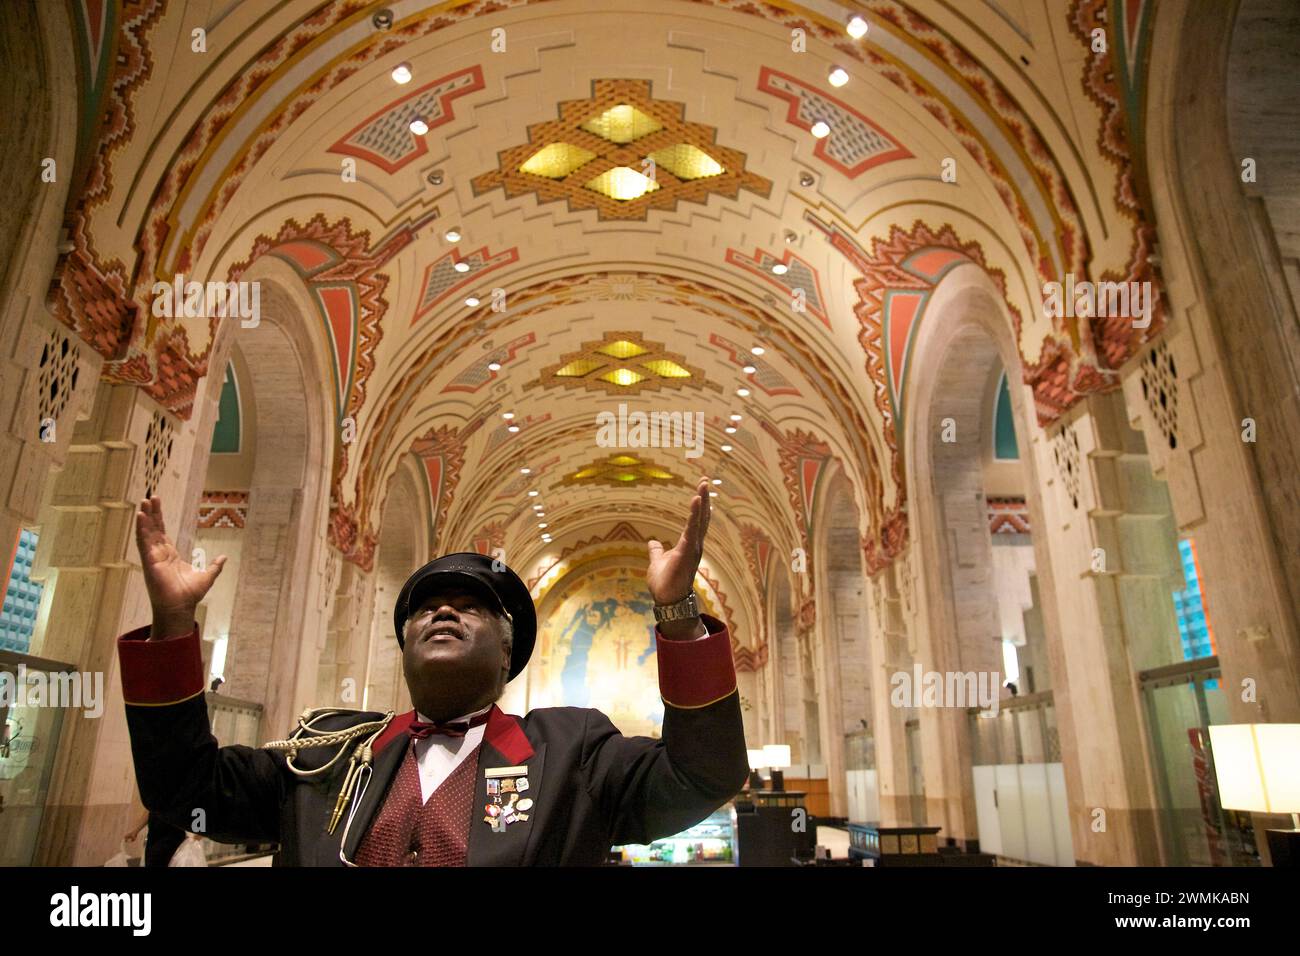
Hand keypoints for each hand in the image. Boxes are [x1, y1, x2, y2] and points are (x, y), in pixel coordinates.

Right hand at [135, 496, 225, 637]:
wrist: (181, 607)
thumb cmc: (189, 595)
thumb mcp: (207, 576)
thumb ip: (214, 566)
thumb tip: (223, 558)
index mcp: (170, 555)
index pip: (162, 531)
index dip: (159, 518)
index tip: (156, 504)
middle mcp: (159, 554)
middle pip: (153, 529)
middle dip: (151, 513)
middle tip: (149, 497)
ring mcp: (153, 557)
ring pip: (146, 533)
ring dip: (144, 518)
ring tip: (143, 502)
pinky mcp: (149, 562)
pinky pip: (144, 543)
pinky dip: (141, 530)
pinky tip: (140, 517)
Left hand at [646, 477, 710, 638]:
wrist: (667, 600)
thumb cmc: (665, 583)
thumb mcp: (657, 561)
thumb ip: (656, 551)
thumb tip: (652, 542)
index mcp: (689, 545)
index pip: (696, 522)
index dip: (699, 506)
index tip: (701, 490)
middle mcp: (695, 545)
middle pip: (702, 518)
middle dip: (704, 499)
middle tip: (704, 480)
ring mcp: (693, 548)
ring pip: (699, 521)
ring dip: (702, 502)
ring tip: (703, 485)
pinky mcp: (687, 551)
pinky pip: (692, 529)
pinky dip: (695, 514)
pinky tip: (696, 500)